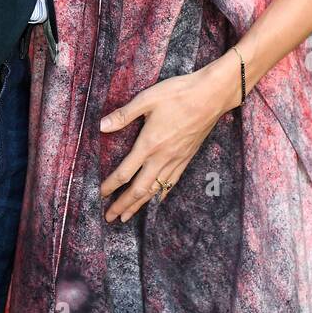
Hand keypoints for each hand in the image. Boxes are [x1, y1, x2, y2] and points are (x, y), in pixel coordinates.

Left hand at [98, 53, 241, 222]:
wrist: (212, 96)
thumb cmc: (179, 94)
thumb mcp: (147, 98)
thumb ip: (124, 115)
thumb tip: (101, 126)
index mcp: (149, 144)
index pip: (125, 172)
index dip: (110, 186)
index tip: (99, 195)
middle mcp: (162, 157)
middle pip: (139, 189)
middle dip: (123, 205)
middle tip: (109, 218)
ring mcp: (177, 160)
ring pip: (155, 190)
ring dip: (139, 205)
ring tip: (127, 217)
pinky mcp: (187, 158)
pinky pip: (171, 183)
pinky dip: (160, 195)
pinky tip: (156, 200)